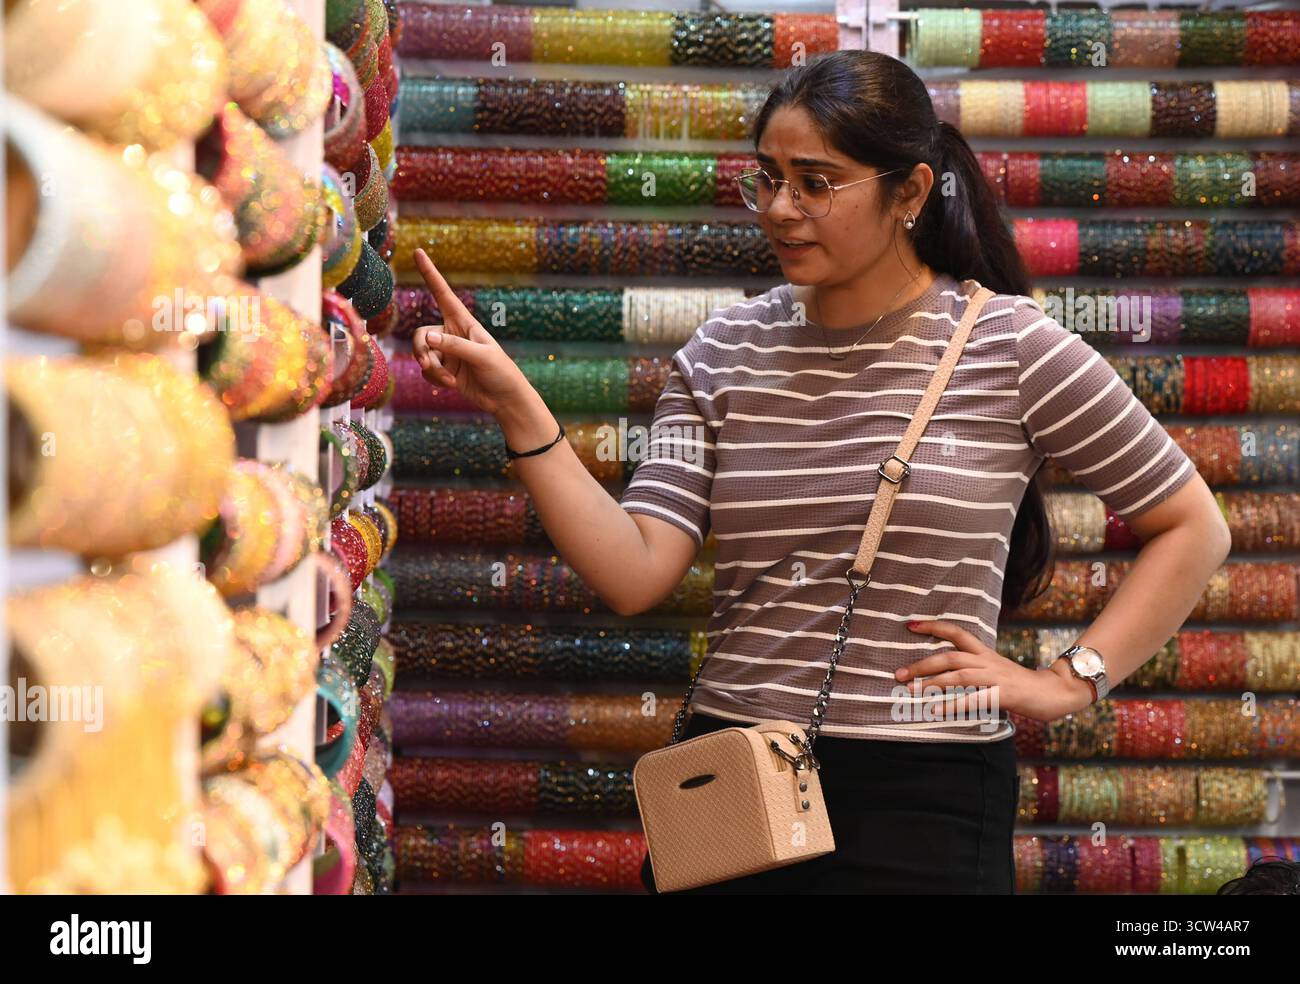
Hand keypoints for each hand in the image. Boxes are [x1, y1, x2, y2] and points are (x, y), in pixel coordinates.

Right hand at [410, 248, 528, 415]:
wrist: (505, 399)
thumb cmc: (501, 372)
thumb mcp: (481, 356)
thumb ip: (454, 345)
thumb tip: (428, 337)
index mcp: (464, 322)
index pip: (443, 293)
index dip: (430, 273)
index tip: (419, 252)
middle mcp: (452, 334)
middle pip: (422, 333)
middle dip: (422, 349)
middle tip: (428, 364)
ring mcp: (447, 352)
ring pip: (422, 353)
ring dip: (431, 369)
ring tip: (447, 380)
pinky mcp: (444, 370)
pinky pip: (427, 370)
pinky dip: (435, 379)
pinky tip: (450, 386)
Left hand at [896, 619, 1094, 724]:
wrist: (1055, 692)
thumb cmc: (1020, 685)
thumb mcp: (994, 670)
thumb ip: (972, 669)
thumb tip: (944, 675)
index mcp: (984, 653)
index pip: (956, 632)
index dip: (933, 626)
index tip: (910, 624)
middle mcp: (987, 661)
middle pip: (949, 656)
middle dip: (921, 664)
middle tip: (898, 674)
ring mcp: (996, 677)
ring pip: (958, 675)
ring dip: (932, 683)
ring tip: (910, 690)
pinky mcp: (1004, 694)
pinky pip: (974, 699)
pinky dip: (953, 704)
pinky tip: (936, 710)